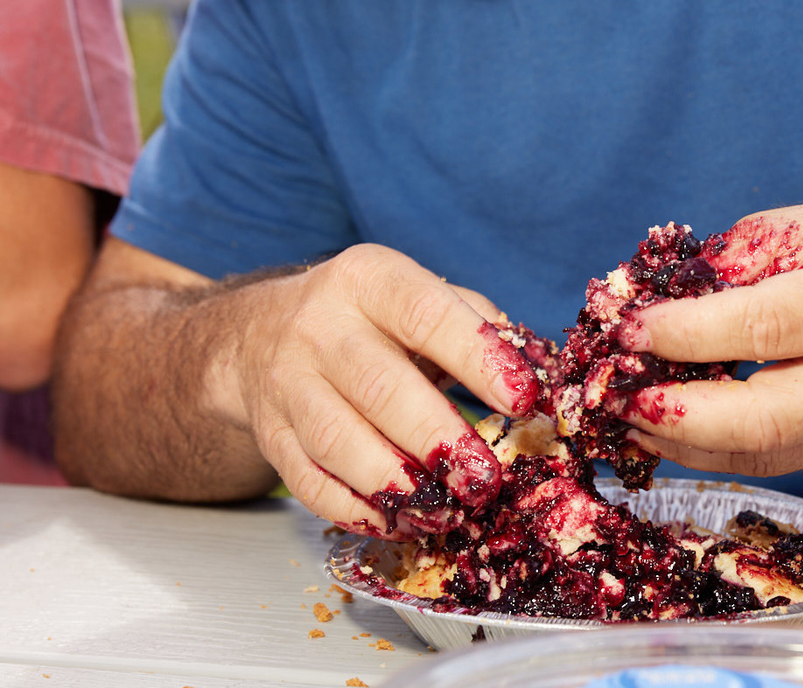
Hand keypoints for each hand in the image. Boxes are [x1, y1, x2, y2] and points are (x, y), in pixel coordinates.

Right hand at [218, 244, 537, 539]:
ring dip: (397, 485)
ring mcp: (288, 383)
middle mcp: (320, 327)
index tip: (523, 399)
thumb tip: (542, 375)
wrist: (260, 333)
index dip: (477, 358)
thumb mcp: (419, 297)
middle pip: (380, 387)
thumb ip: (479, 327)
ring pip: (339, 441)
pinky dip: (356, 510)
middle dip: (438, 439)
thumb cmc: (370, 321)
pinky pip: (309, 483)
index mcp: (370, 280)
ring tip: (445, 509)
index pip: (426, 315)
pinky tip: (398, 520)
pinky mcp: (271, 436)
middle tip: (485, 479)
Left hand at [614, 198, 802, 475]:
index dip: (684, 336)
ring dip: (684, 443)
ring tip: (630, 417)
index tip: (628, 331)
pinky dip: (716, 448)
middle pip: (762, 420)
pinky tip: (676, 425)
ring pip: (763, 455)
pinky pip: (776, 460)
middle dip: (674, 415)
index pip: (761, 329)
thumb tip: (656, 301)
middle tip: (617, 398)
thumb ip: (737, 258)